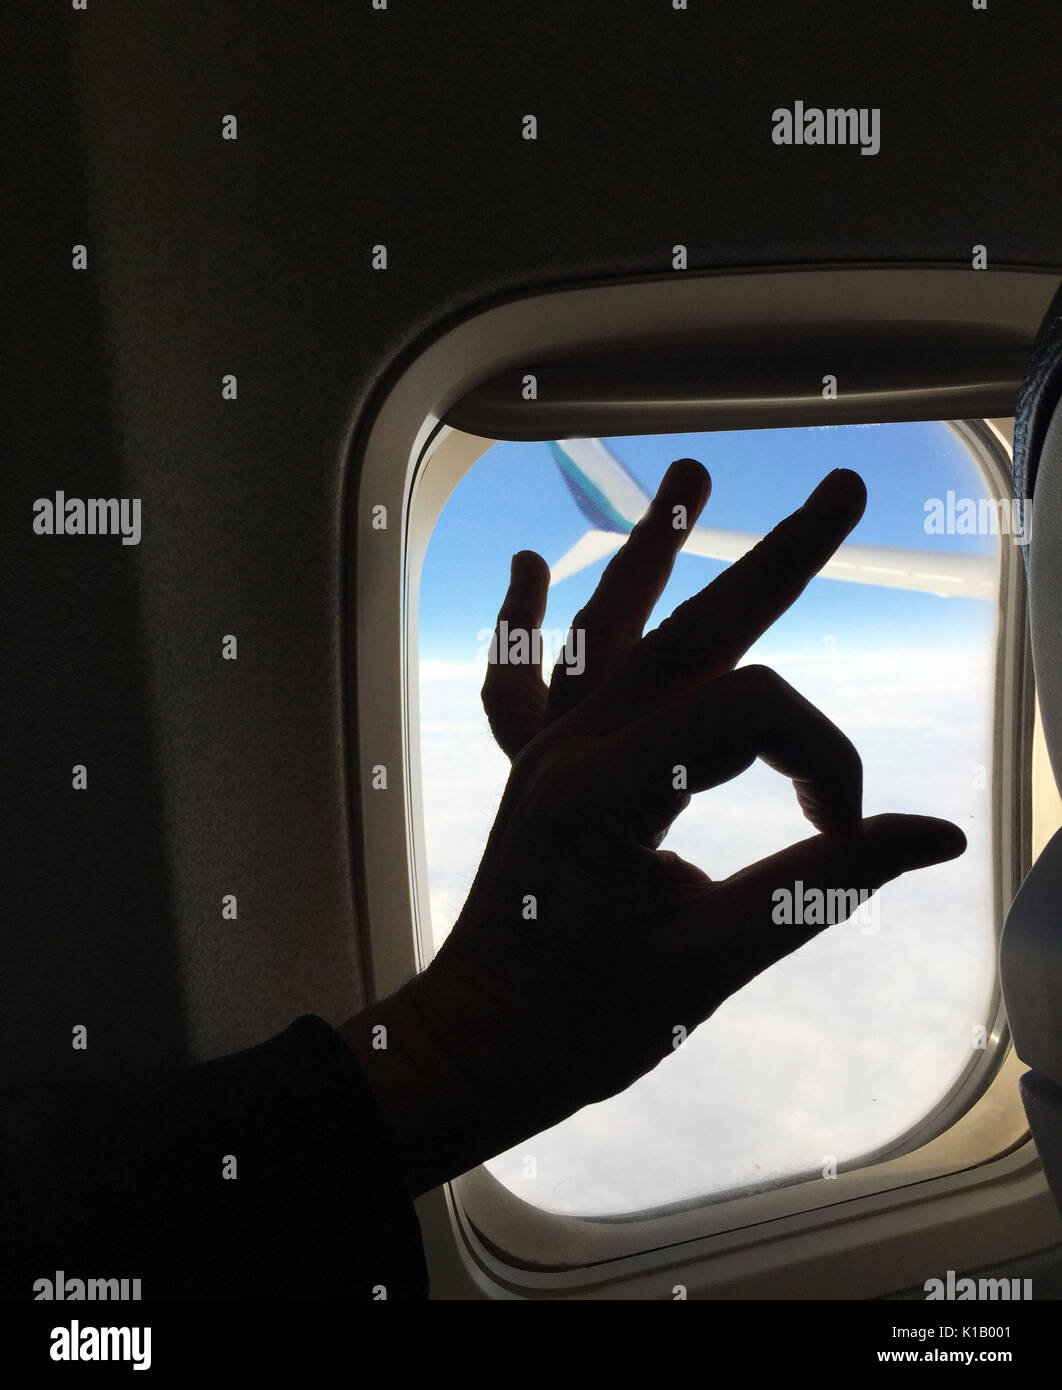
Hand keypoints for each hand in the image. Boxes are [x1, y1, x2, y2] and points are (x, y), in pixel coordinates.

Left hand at [344, 461, 965, 1195]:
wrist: (470, 1052)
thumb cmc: (575, 1024)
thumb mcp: (705, 964)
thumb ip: (817, 887)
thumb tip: (931, 836)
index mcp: (610, 787)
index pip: (749, 713)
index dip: (823, 756)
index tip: (851, 829)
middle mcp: (574, 748)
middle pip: (688, 633)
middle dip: (773, 560)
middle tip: (840, 488)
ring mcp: (547, 754)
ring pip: (607, 630)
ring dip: (653, 551)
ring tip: (687, 472)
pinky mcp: (536, 773)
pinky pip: (527, 682)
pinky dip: (530, 624)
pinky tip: (526, 567)